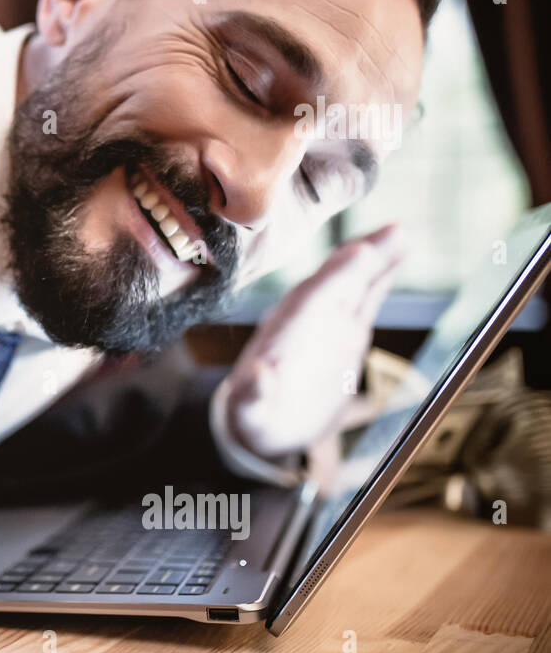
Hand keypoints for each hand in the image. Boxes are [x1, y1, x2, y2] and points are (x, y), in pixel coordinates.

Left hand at [223, 224, 406, 458]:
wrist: (263, 421)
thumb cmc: (253, 415)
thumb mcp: (249, 410)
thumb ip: (252, 395)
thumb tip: (258, 377)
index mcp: (282, 335)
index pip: (311, 300)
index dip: (336, 277)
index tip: (360, 253)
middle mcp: (305, 320)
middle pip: (336, 282)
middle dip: (362, 258)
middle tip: (395, 231)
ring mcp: (327, 322)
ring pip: (354, 283)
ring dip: (377, 257)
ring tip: (402, 233)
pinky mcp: (345, 331)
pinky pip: (366, 297)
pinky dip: (382, 275)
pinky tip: (398, 252)